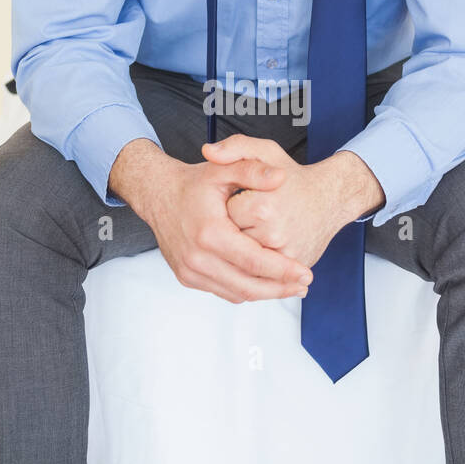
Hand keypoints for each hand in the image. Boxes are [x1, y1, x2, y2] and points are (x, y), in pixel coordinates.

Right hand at [135, 150, 313, 304]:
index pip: (254, 261)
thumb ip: (252, 170)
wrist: (158, 195)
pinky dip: (246, 291)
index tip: (306, 274)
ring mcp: (190, 271)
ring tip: (290, 288)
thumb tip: (280, 176)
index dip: (283, 271)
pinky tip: (265, 284)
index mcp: (209, 233)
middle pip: (248, 285)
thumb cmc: (192, 184)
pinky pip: (223, 291)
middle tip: (304, 286)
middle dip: (280, 289)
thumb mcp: (222, 169)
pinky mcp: (187, 277)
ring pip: (236, 293)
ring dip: (265, 294)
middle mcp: (197, 257)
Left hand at [201, 135, 347, 270]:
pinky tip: (265, 243)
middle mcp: (273, 235)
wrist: (330, 200)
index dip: (231, 206)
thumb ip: (235, 147)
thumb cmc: (295, 178)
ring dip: (246, 246)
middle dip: (237, 228)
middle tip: (255, 215)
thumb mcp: (265, 152)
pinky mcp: (290, 271)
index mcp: (262, 207)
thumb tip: (209, 151)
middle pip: (231, 240)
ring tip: (261, 227)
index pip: (224, 216)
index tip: (244, 198)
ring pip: (244, 258)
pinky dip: (258, 261)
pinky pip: (260, 270)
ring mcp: (283, 257)